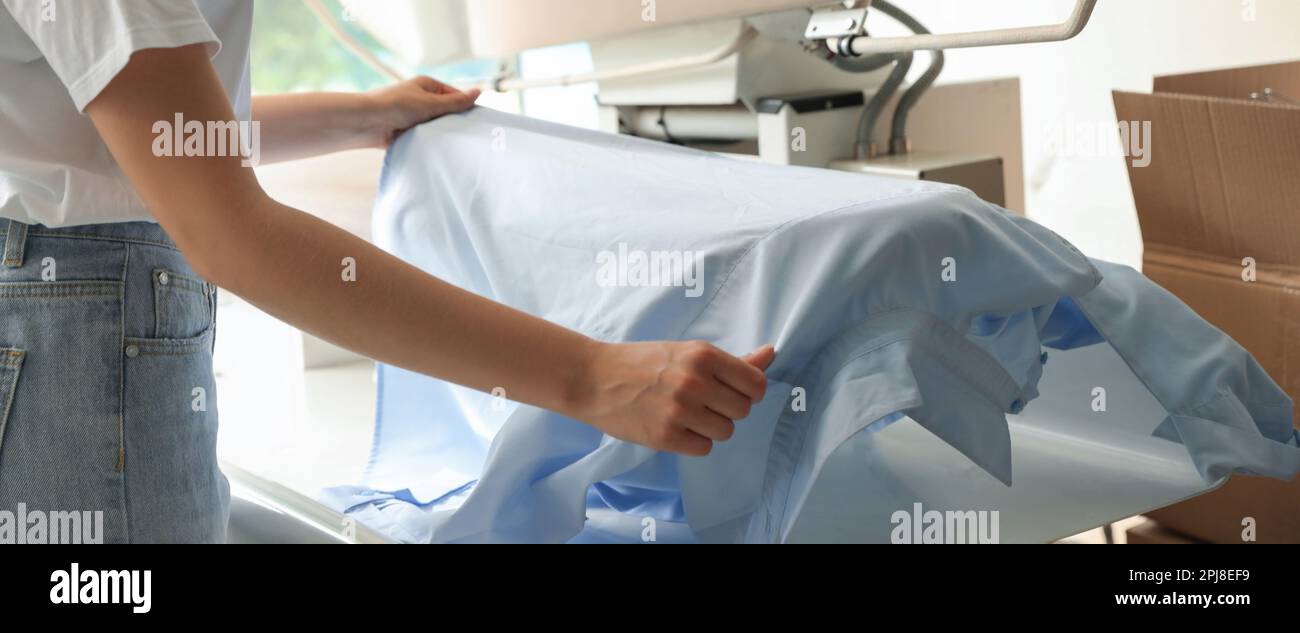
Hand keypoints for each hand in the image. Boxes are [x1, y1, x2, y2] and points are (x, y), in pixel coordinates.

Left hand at [364, 76, 481, 146]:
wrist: (366, 122)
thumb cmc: (397, 106)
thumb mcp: (431, 103)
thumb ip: (456, 102)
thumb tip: (479, 92)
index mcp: (427, 85)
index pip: (453, 95)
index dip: (465, 107)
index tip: (477, 121)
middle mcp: (419, 98)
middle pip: (445, 111)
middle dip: (453, 122)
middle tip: (468, 136)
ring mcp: (412, 115)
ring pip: (434, 125)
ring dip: (439, 133)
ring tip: (454, 145)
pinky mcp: (405, 131)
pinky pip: (422, 136)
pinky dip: (428, 142)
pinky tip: (438, 150)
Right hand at [573, 341, 776, 455]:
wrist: (593, 378)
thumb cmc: (643, 362)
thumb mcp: (688, 352)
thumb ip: (732, 361)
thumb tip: (771, 353)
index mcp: (703, 355)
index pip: (756, 385)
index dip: (747, 391)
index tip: (730, 391)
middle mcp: (694, 382)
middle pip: (743, 411)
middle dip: (727, 410)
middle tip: (702, 403)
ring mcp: (679, 411)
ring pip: (726, 432)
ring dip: (711, 428)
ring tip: (686, 415)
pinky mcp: (665, 437)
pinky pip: (704, 448)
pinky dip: (693, 442)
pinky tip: (675, 427)